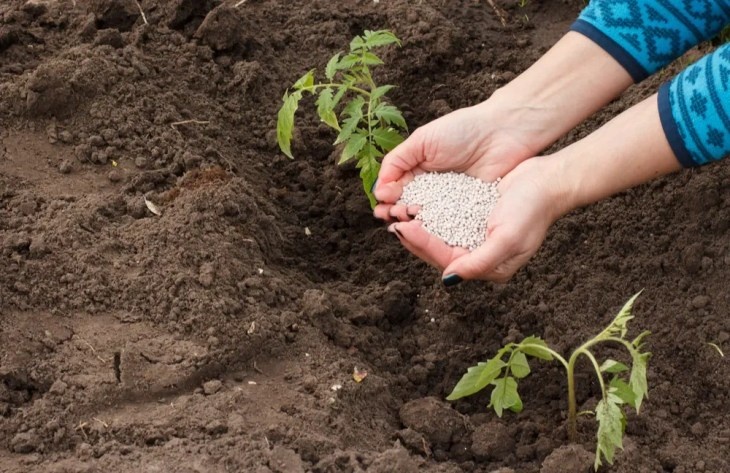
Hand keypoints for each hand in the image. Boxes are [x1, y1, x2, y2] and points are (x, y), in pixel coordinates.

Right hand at [372, 102, 538, 221]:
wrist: (504, 131)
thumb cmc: (463, 129)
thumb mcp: (422, 140)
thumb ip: (397, 161)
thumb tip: (379, 188)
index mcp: (417, 169)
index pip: (395, 189)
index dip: (387, 198)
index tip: (382, 204)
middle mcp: (431, 188)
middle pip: (408, 206)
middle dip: (396, 213)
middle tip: (391, 216)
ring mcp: (449, 201)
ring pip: (426, 218)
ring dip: (413, 223)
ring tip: (405, 224)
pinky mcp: (467, 211)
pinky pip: (449, 223)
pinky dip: (436, 228)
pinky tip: (427, 231)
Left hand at [384, 156, 568, 283]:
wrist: (549, 181)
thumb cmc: (533, 209)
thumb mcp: (507, 238)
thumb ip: (479, 261)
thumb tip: (449, 279)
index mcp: (489, 267)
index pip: (446, 260)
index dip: (422, 245)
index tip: (402, 228)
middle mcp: (480, 256)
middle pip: (438, 252)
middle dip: (415, 239)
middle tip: (393, 222)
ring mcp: (477, 237)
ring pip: (440, 237)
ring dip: (420, 227)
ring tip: (399, 214)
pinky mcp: (474, 219)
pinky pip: (447, 221)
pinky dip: (431, 214)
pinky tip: (417, 203)